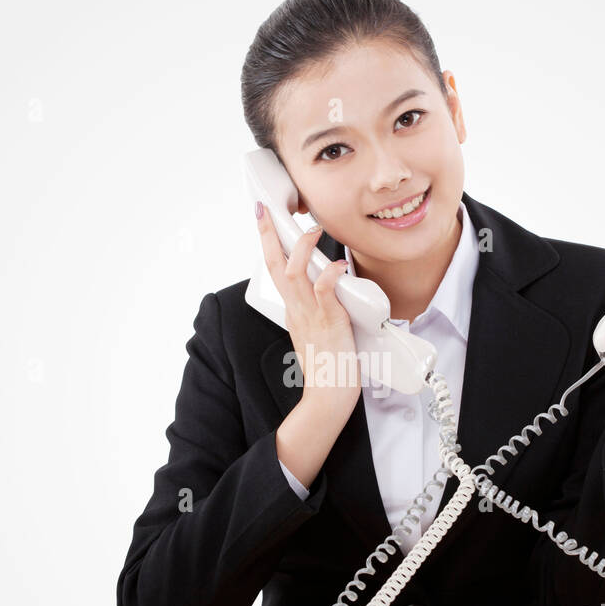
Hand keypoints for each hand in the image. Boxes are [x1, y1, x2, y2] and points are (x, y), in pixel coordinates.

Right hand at [256, 202, 361, 412]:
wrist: (329, 394)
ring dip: (302, 248)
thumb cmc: (330, 366)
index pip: (276, 270)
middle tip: (266, 210)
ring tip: (313, 230)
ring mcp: (311, 315)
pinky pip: (325, 291)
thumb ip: (322, 308)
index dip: (269, 244)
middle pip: (276, 265)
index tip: (265, 221)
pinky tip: (339, 264)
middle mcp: (297, 309)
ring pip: (295, 273)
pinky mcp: (328, 321)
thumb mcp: (318, 330)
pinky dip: (331, 273)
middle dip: (269, 235)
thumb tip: (334, 289)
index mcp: (294, 311)